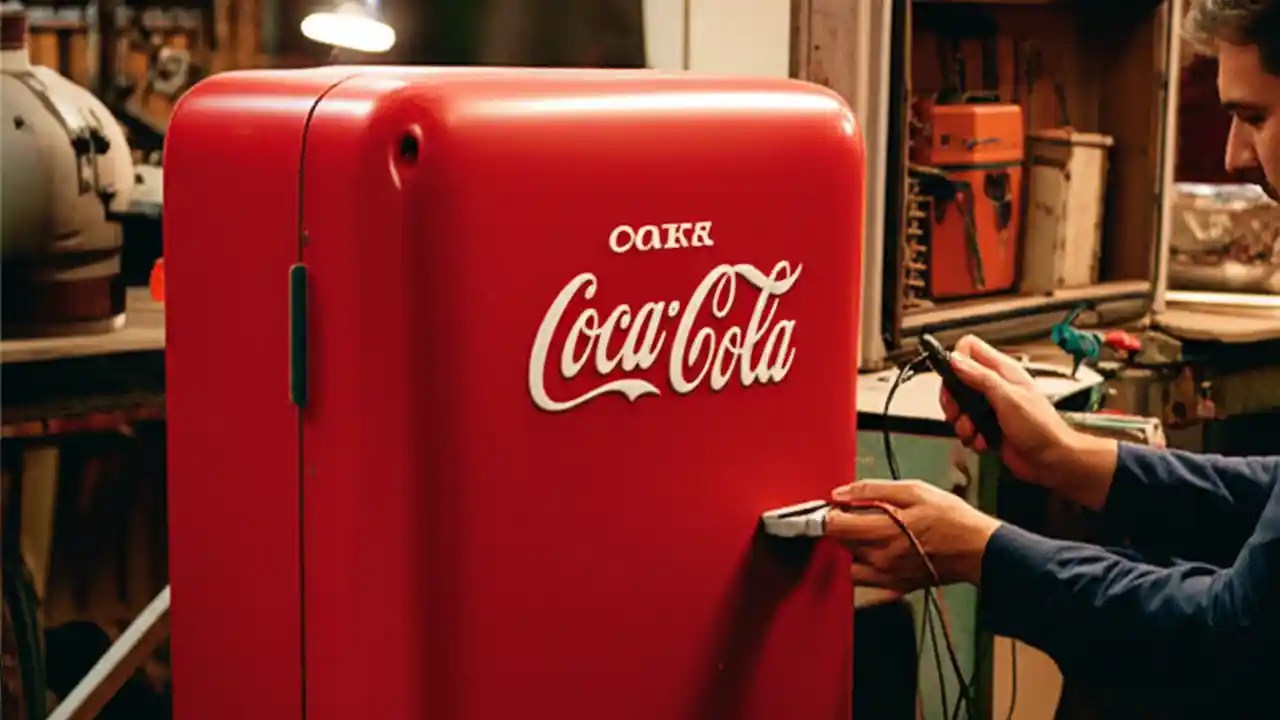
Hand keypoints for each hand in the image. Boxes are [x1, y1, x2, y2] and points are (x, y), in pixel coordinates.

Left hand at [823, 479, 1000, 592]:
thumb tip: (840, 493)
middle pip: (841, 545)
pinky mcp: (897, 589)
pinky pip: (868, 583)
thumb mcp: (913, 491)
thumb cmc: (949, 517)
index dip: (828, 514)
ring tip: (871, 536)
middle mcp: (881, 559)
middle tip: (860, 515)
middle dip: (844, 528)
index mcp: (882, 533)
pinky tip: (880, 556)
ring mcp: (888, 577)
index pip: (834, 527)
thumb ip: (872, 490)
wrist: (979, 550)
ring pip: (851, 566)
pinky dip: (866, 570)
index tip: (835, 507)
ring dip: (854, 550)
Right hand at [940, 334, 1117, 509]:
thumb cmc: (1041, 428)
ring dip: (961, 422)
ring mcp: (991, 406)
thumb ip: (980, 377)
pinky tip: (982, 441)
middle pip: (958, 379)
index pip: (970, 348)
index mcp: (1002, 371)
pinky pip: (967, 426)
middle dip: (953, 398)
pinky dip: (970, 436)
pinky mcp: (988, 425)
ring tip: (972, 430)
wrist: (1052, 460)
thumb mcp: (1008, 398)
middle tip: (957, 411)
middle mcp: (995, 385)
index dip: (956, 360)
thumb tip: (956, 359)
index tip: (952, 379)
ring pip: (960, 405)